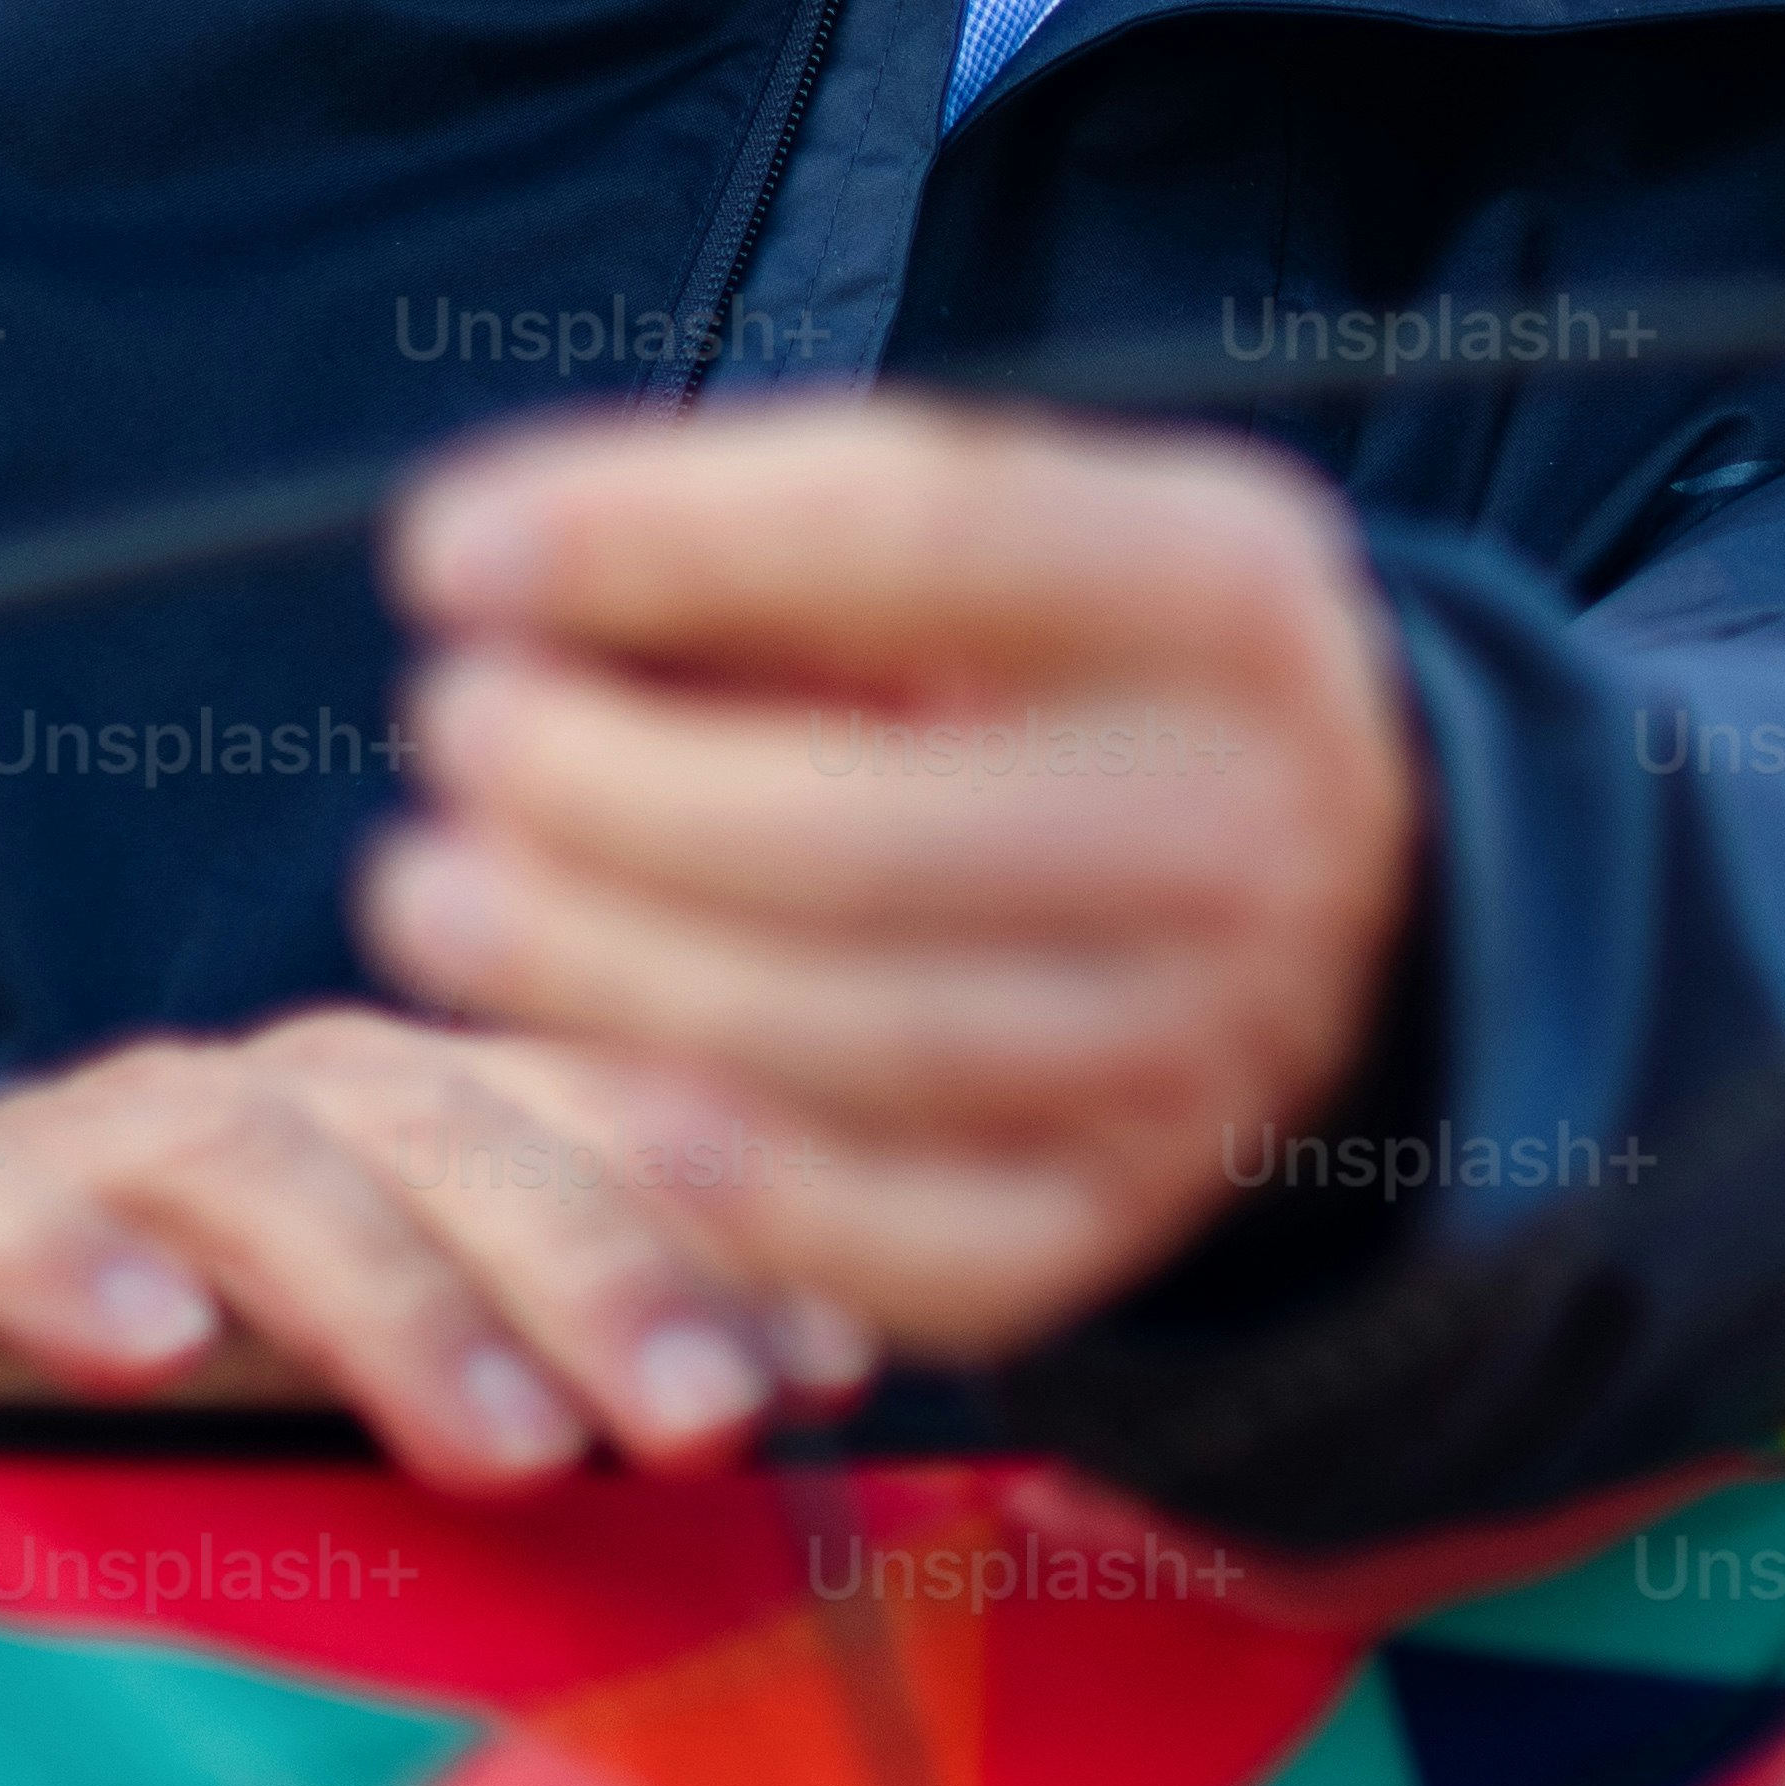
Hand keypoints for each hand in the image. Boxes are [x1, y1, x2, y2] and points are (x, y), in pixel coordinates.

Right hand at [0, 1011, 859, 1489]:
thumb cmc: (221, 1437)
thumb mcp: (431, 1411)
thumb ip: (594, 1374)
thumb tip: (832, 1365)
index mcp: (427, 1118)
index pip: (594, 1122)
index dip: (720, 1227)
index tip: (826, 1367)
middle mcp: (275, 1095)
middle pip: (448, 1125)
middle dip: (593, 1268)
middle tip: (693, 1418)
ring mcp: (84, 1138)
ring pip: (245, 1155)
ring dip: (387, 1297)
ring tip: (494, 1439)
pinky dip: (61, 1258)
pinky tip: (155, 1352)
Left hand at [353, 397, 1421, 1364]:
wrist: (1347, 874)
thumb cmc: (1082, 672)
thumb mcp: (1016, 534)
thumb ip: (784, 537)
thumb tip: (497, 573)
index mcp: (1225, 595)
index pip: (930, 539)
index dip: (667, 543)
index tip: (451, 554)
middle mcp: (1243, 823)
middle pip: (873, 831)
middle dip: (602, 793)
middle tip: (450, 738)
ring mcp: (1201, 1042)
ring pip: (869, 1043)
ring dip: (605, 973)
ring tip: (437, 896)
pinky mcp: (1128, 1210)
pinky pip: (930, 1250)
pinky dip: (755, 1197)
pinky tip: (606, 1107)